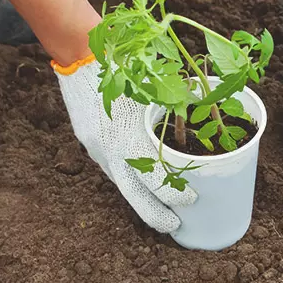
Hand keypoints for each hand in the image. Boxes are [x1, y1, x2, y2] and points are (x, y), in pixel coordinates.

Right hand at [52, 56, 196, 232]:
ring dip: (141, 198)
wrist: (80, 57)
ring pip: (121, 183)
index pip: (154, 176)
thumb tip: (201, 111)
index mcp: (129, 135)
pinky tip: (140, 183)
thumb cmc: (124, 68)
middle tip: (175, 225)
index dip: (173, 193)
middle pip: (134, 194)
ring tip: (161, 208)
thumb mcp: (152, 87)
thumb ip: (175, 104)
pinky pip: (111, 168)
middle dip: (155, 214)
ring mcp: (96, 148)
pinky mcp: (89, 144)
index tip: (191, 199)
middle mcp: (110, 149)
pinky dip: (128, 179)